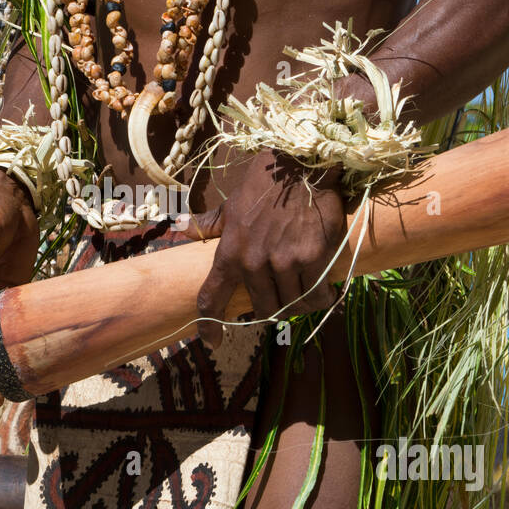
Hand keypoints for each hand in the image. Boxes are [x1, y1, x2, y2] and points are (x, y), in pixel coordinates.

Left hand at [194, 150, 347, 346]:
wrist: (299, 165)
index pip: (212, 298)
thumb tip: (183, 229)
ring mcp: (284, 261)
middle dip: (272, 309)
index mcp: (230, 252)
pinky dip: (321, 298)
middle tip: (282, 299)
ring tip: (305, 296)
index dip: (209, 326)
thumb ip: (210, 225)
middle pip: (263, 308)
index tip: (211, 342)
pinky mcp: (313, 257)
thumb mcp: (231, 206)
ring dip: (299, 305)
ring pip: (292, 304)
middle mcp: (254, 262)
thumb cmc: (263, 186)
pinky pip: (316, 294)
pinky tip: (324, 294)